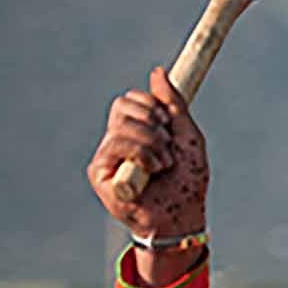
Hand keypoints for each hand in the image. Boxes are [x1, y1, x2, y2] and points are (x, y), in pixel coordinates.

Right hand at [89, 67, 209, 243]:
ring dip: (153, 143)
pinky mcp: (99, 173)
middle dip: (153, 122)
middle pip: (121, 105)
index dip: (151, 104)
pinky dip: (143, 155)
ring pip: (122, 126)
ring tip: (164, 164)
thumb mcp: (187, 136)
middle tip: (167, 145)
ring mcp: (106, 156)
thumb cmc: (187, 181)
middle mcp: (116, 140)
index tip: (169, 123)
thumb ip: (173, 104)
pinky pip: (116, 145)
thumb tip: (157, 72)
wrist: (184, 215)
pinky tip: (152, 171)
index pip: (130, 99)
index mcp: (135, 130)